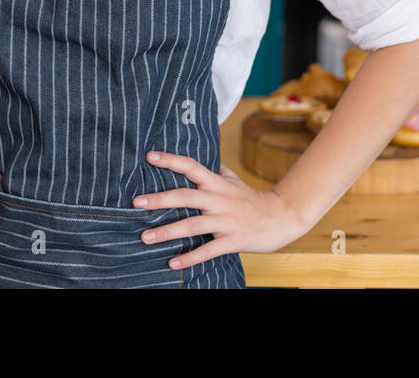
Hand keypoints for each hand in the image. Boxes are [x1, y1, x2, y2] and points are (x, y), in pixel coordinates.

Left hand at [133, 150, 303, 270]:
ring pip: (192, 225)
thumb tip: (207, 159)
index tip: (149, 156)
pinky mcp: (232, 240)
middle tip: (135, 202)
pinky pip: (207, 250)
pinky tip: (172, 263)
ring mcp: (226, 221)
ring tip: (145, 237)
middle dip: (160, 199)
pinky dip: (189, 257)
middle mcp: (219, 200)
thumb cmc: (254, 199)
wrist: (283, 217)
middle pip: (186, 196)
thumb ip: (218, 171)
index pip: (191, 167)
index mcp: (217, 184)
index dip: (171, 160)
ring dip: (167, 232)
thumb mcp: (235, 181)